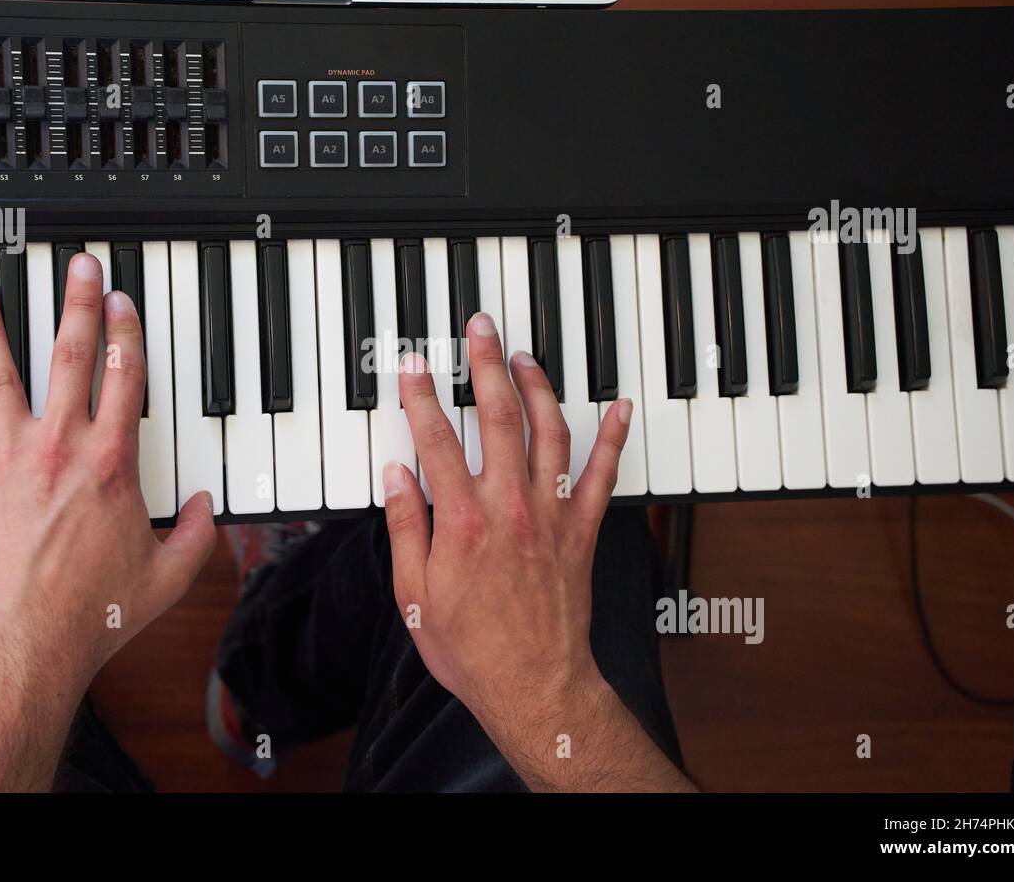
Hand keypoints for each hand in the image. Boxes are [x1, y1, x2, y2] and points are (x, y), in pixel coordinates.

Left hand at [0, 252, 214, 700]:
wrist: (26, 645)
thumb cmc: (93, 614)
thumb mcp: (167, 578)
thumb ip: (196, 535)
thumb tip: (205, 509)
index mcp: (112, 464)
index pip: (125, 378)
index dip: (125, 332)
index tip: (120, 300)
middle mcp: (60, 449)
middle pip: (69, 357)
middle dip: (74, 304)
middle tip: (75, 267)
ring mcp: (11, 460)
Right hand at [383, 312, 626, 721]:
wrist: (532, 685)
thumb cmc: (470, 647)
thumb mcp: (414, 593)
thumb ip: (403, 527)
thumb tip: (395, 475)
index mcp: (460, 520)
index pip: (435, 439)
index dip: (422, 396)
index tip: (415, 365)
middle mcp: (508, 506)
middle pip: (497, 416)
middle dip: (485, 364)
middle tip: (480, 328)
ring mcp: (550, 515)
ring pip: (548, 432)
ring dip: (538, 386)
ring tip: (525, 356)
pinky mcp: (581, 530)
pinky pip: (602, 475)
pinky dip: (612, 438)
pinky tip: (618, 407)